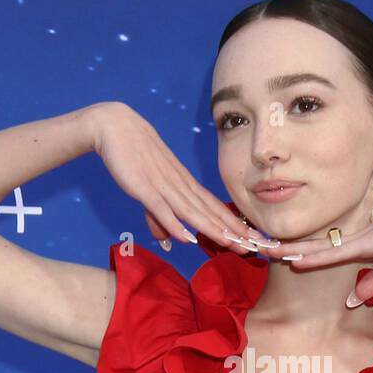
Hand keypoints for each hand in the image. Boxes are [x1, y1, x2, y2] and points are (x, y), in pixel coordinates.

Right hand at [89, 101, 264, 251]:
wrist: (115, 126)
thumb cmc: (134, 156)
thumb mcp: (149, 192)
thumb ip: (158, 218)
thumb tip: (168, 241)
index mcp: (185, 184)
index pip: (216, 207)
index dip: (235, 224)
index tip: (254, 238)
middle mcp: (181, 186)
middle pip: (211, 212)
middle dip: (234, 230)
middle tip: (257, 246)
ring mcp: (164, 186)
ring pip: (193, 212)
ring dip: (213, 229)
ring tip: (233, 244)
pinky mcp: (144, 187)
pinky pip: (162, 209)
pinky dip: (175, 224)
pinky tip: (187, 239)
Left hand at [260, 187, 372, 306]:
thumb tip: (354, 300)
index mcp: (358, 246)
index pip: (322, 252)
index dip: (299, 253)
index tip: (277, 255)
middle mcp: (352, 241)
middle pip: (311, 248)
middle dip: (284, 250)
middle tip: (258, 250)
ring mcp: (357, 241)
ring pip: (315, 249)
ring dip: (289, 252)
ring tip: (264, 253)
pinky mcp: (366, 244)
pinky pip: (333, 254)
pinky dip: (312, 258)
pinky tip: (293, 260)